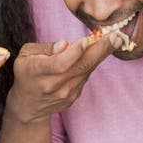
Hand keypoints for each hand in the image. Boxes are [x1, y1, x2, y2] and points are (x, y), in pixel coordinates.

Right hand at [6, 32, 122, 123]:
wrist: (28, 105)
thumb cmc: (27, 72)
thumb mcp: (27, 54)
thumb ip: (46, 48)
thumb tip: (65, 45)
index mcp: (37, 71)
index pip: (60, 64)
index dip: (75, 52)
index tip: (87, 40)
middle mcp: (52, 85)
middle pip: (80, 67)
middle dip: (100, 50)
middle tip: (115, 37)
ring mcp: (65, 93)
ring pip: (87, 71)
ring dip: (101, 55)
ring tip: (114, 40)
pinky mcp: (73, 97)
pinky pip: (85, 76)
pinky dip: (92, 63)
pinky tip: (99, 52)